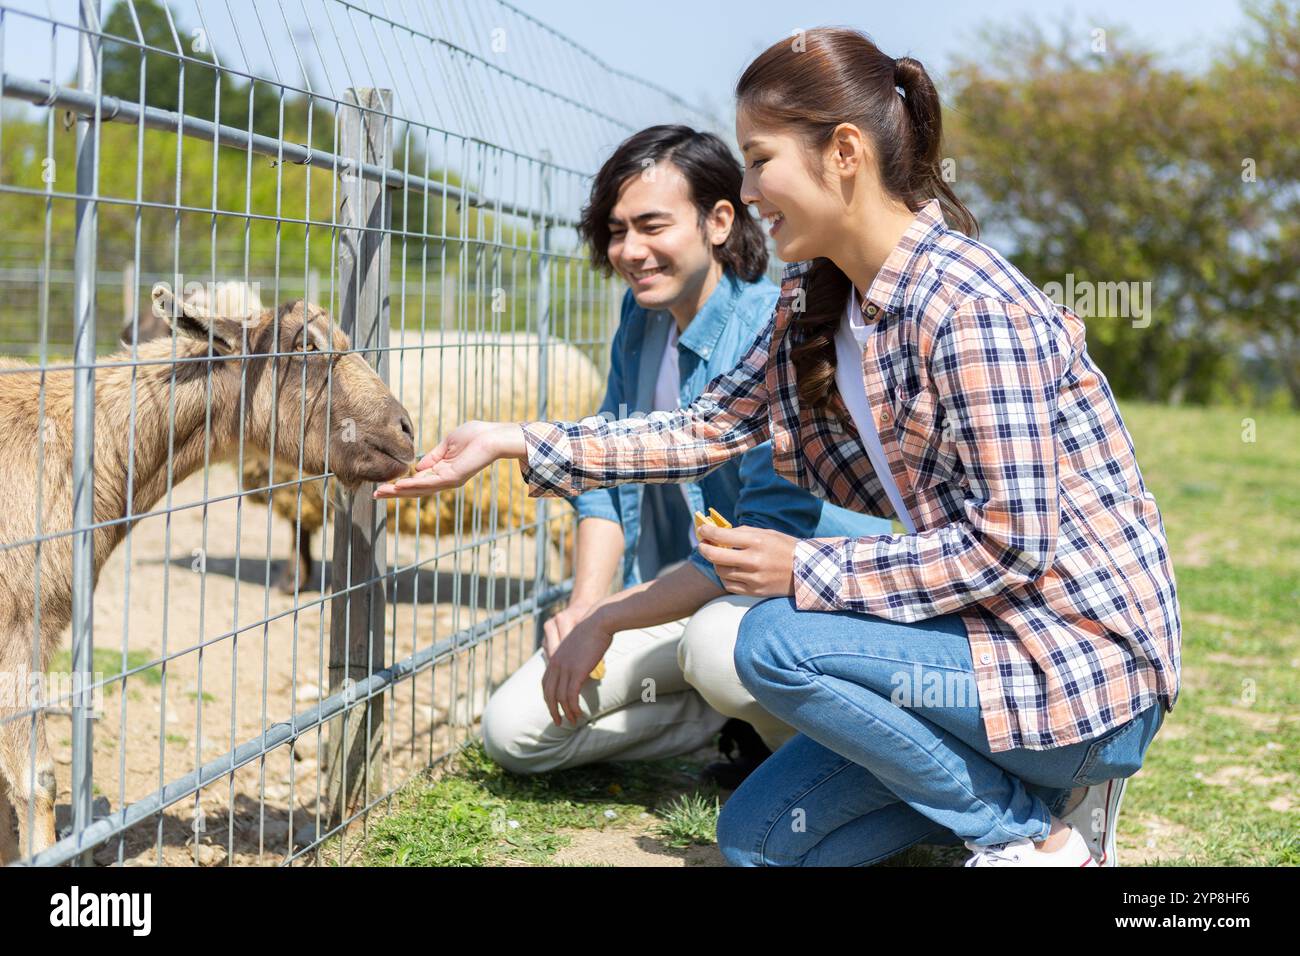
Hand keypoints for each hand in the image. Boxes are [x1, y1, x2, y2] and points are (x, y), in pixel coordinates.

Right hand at [372, 420, 510, 498]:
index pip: (417, 481)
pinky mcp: (453, 477)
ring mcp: (448, 480)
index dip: (400, 484)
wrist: (492, 436)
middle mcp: (444, 479)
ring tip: (381, 493)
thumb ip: (433, 456)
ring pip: (419, 489)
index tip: (383, 485)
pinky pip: (429, 483)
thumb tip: (417, 467)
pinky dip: (413, 485)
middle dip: (395, 492)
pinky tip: (399, 486)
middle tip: (375, 495)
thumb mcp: (448, 444)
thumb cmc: (475, 436)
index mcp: (442, 470)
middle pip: (415, 489)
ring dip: (399, 491)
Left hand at [540, 611, 613, 725]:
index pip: (546, 683)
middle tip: (559, 722)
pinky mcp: (576, 672)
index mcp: (555, 657)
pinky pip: (571, 696)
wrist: (598, 621)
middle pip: (548, 694)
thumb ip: (576, 659)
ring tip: (573, 721)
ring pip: (559, 698)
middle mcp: (556, 664)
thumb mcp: (578, 646)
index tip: (554, 708)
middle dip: (553, 710)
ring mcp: (565, 668)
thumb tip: (583, 670)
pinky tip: (579, 714)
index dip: (549, 698)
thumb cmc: (593, 631)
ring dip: (565, 713)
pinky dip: (573, 708)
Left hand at [696, 523, 797, 596]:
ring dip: (716, 563)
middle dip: (704, 549)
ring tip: (720, 557)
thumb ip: (743, 532)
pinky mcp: (755, 592)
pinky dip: (725, 577)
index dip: (707, 532)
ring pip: (721, 572)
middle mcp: (754, 561)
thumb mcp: (767, 533)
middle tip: (702, 545)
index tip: (702, 529)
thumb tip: (719, 532)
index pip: (723, 535)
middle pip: (716, 556)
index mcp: (758, 542)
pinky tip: (729, 570)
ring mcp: (754, 578)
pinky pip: (729, 585)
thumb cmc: (785, 548)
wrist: (807, 571)